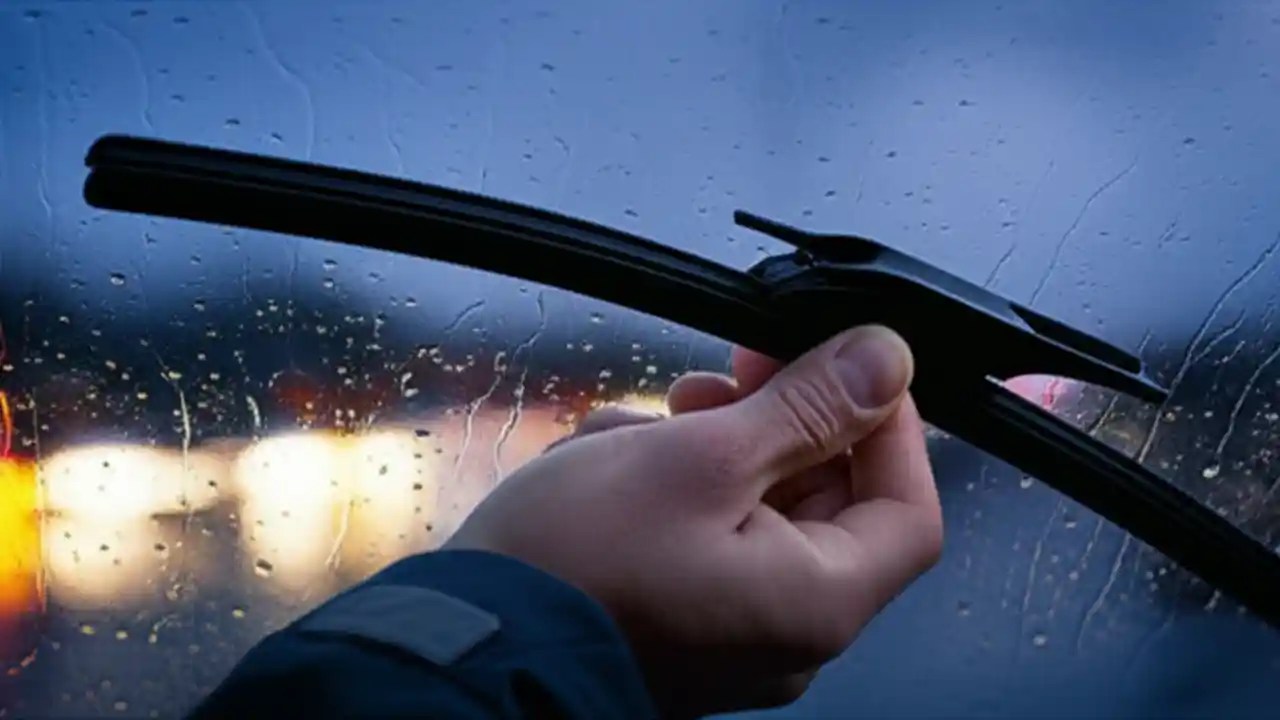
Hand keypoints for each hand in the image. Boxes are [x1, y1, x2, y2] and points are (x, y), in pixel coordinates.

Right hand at [445, 326, 941, 716]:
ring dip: (710, 446)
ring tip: (646, 425)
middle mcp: (786, 631)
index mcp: (816, 601)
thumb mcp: (701, 458)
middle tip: (731, 372)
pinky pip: (706, 535)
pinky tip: (613, 462)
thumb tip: (886, 363)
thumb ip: (806, 409)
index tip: (844, 364)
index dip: (886, 425)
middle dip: (778, 422)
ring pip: (756, 507)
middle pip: (827, 501)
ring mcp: (731, 628)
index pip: (905, 506)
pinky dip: (670, 486)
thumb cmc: (574, 565)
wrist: (466, 640)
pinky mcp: (680, 617)